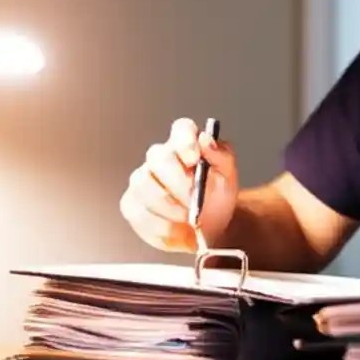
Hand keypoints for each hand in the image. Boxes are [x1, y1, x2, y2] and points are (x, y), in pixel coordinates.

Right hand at [119, 117, 238, 252]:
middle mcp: (160, 158)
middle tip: (194, 202)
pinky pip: (138, 211)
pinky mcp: (132, 204)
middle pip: (158, 158)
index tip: (195, 160)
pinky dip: (160, 225)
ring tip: (188, 219)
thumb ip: (221, 156)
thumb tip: (206, 140)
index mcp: (186, 144)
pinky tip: (176, 230)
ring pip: (144, 186)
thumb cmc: (217, 197)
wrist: (209, 228)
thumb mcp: (228, 177)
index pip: (181, 129)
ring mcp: (142, 180)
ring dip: (169, 207)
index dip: (186, 142)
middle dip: (178, 182)